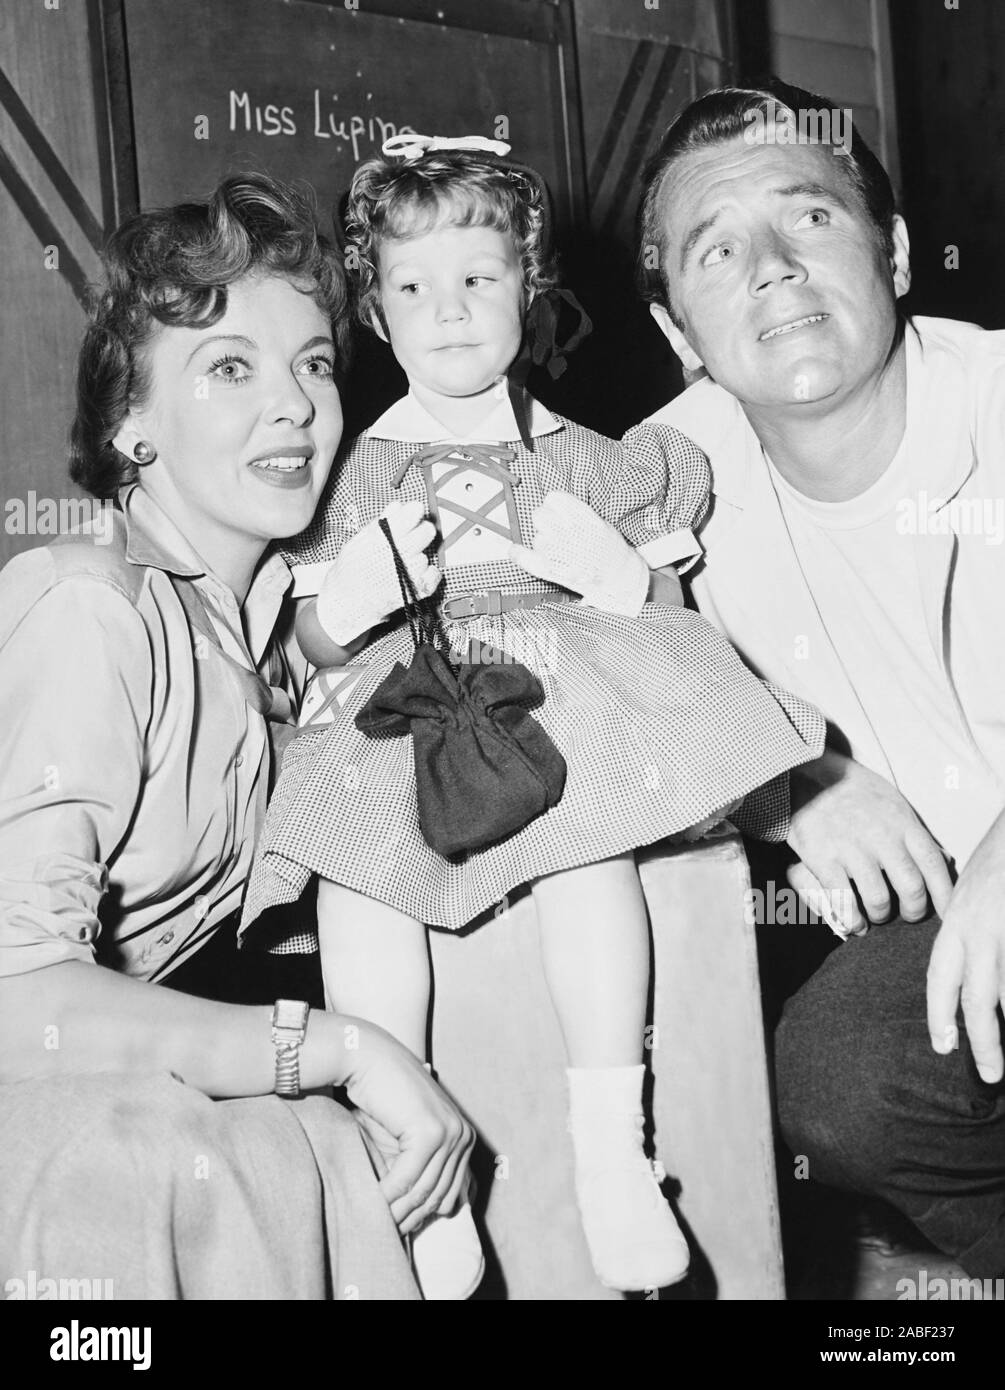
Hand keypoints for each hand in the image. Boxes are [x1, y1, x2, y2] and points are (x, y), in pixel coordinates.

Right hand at [316, 500, 440, 646]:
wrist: (346, 603)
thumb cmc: (350, 571)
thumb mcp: (359, 540)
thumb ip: (381, 523)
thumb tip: (398, 506)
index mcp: (384, 538)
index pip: (414, 513)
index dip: (414, 511)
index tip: (413, 513)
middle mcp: (399, 554)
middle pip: (428, 531)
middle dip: (420, 530)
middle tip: (410, 537)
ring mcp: (409, 573)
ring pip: (426, 554)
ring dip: (418, 556)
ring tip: (400, 563)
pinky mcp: (416, 591)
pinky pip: (434, 574)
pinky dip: (428, 573)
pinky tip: (414, 572)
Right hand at [341, 1021, 474, 1233]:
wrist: (368, 1058)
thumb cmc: (380, 1100)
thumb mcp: (404, 1142)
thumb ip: (417, 1171)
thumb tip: (418, 1216)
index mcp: (464, 1139)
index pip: (449, 1194)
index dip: (422, 1216)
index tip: (399, 1229)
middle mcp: (464, 1136)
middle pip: (437, 1196)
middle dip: (409, 1218)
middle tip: (383, 1232)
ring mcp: (451, 1133)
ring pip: (422, 1191)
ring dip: (396, 1211)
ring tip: (374, 1223)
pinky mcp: (431, 1132)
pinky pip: (407, 1179)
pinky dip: (387, 1195)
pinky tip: (371, 1201)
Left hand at [509, 491, 649, 617]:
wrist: (619, 577)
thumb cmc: (611, 550)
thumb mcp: (599, 522)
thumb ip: (576, 514)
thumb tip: (554, 506)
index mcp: (580, 516)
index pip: (553, 499)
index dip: (554, 506)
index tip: (557, 513)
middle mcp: (566, 530)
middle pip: (539, 515)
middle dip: (545, 521)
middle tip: (557, 532)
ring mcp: (556, 549)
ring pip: (536, 537)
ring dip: (543, 541)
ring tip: (560, 551)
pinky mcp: (549, 568)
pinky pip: (523, 556)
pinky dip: (518, 553)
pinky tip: (515, 550)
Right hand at [786, 749, 952, 936]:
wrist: (809, 771)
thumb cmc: (855, 791)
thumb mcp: (894, 803)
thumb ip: (915, 833)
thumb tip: (944, 860)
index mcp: (904, 824)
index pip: (934, 867)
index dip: (943, 896)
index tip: (943, 913)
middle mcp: (883, 838)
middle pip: (912, 889)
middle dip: (913, 912)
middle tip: (906, 916)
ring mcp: (852, 849)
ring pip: (879, 901)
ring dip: (880, 916)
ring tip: (876, 916)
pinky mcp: (823, 859)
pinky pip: (843, 901)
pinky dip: (851, 919)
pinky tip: (853, 922)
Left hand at [927, 813, 1004, 1080]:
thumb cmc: (1000, 858)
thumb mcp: (970, 892)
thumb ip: (965, 929)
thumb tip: (964, 965)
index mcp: (958, 922)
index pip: (941, 977)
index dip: (940, 1014)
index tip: (944, 1046)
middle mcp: (981, 930)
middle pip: (978, 997)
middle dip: (983, 1041)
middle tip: (989, 1075)